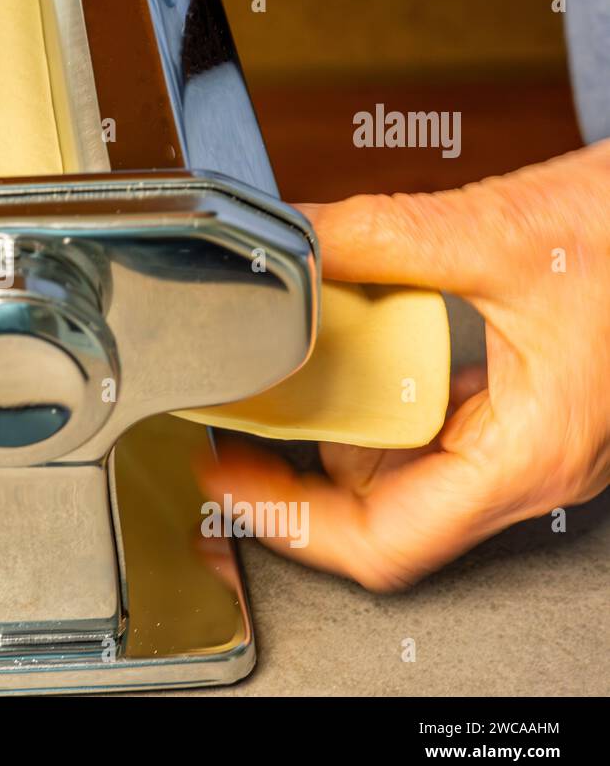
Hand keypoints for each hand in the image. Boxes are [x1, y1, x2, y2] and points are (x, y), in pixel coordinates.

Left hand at [195, 142, 609, 590]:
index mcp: (529, 450)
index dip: (292, 519)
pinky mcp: (530, 411)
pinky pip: (439, 435)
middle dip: (306, 471)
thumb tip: (293, 238)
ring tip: (292, 389)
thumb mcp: (501, 228)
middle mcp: (531, 464)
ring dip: (345, 433)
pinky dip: (386, 407)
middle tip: (250, 419)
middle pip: (388, 512)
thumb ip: (380, 235)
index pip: (386, 537)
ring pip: (411, 475)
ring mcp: (532, 442)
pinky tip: (358, 363)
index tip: (233, 479)